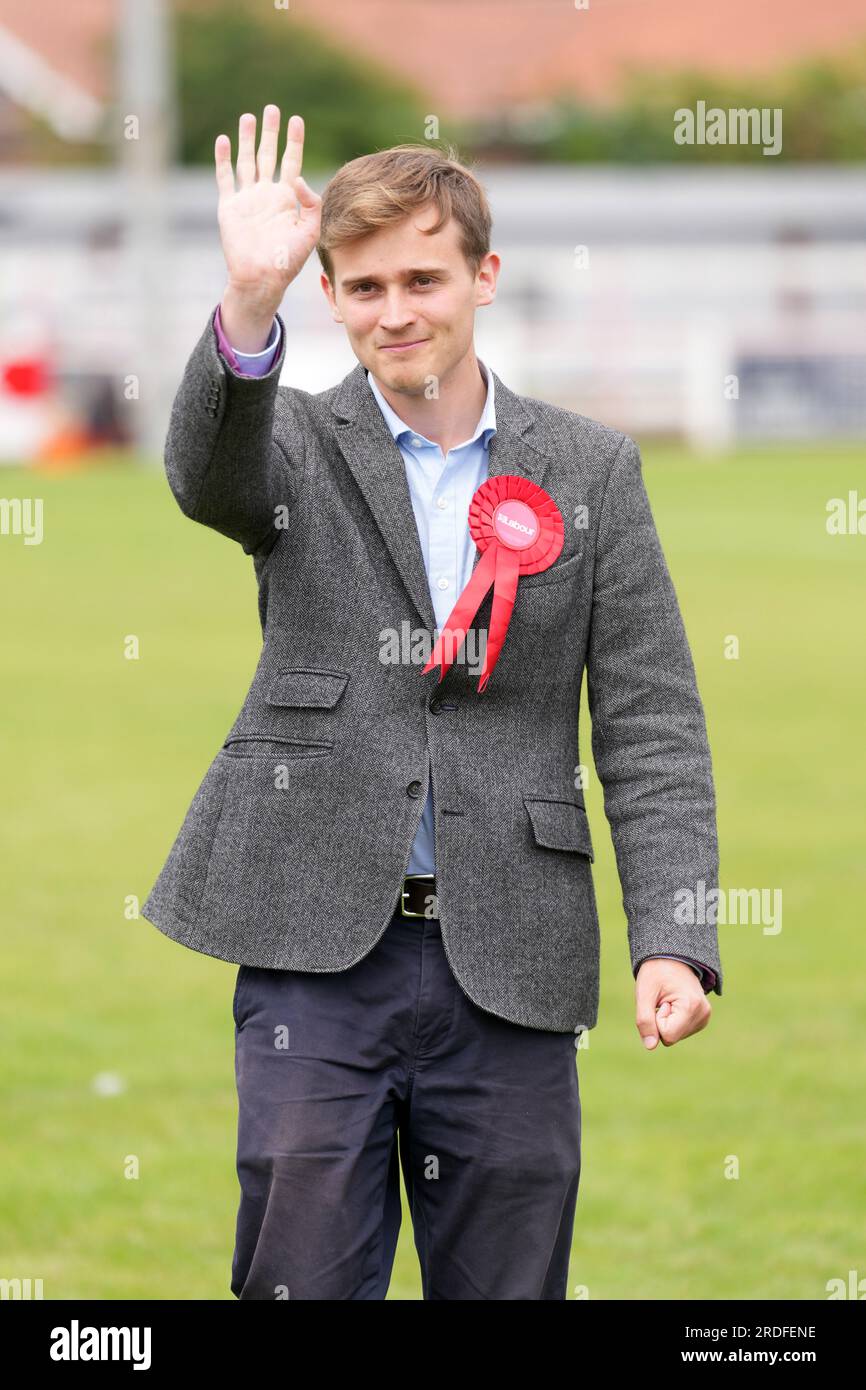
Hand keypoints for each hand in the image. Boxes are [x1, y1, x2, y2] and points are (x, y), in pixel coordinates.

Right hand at [214, 106, 321, 319]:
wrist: (261, 277)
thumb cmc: (288, 261)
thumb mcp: (310, 232)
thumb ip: (311, 204)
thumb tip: (299, 178)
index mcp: (287, 200)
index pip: (291, 162)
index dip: (294, 142)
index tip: (297, 121)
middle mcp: (267, 195)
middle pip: (268, 155)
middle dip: (270, 133)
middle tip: (272, 109)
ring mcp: (247, 199)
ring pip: (246, 161)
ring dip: (247, 139)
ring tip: (249, 117)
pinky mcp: (229, 206)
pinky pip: (225, 178)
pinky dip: (223, 159)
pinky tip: (224, 141)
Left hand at [635, 959, 710, 1049]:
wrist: (671, 958)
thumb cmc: (656, 972)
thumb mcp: (644, 993)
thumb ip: (645, 1020)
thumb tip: (650, 1046)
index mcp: (692, 1006)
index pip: (666, 1035)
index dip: (656, 1020)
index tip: (660, 1001)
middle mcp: (703, 1014)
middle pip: (671, 1037)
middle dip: (661, 1021)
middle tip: (663, 999)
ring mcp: (705, 1017)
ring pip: (675, 1036)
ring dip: (666, 1021)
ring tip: (669, 1000)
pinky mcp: (702, 1018)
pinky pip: (680, 1031)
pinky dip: (672, 1020)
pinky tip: (675, 1004)